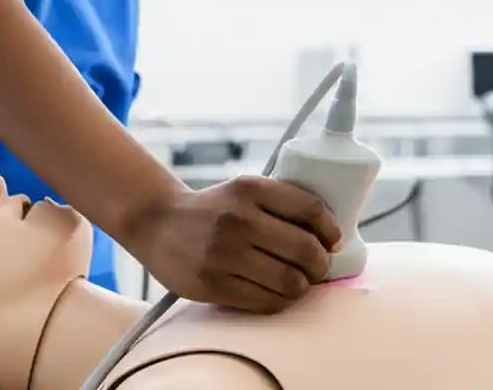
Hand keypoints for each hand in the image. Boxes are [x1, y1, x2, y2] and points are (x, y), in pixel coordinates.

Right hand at [126, 175, 342, 312]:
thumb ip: (283, 205)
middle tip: (319, 266)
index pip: (311, 209)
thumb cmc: (215, 209)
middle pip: (306, 249)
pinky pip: (266, 301)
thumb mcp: (245, 191)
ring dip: (302, 285)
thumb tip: (332, 236)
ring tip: (298, 281)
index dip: (331, 229)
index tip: (334, 240)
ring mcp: (224, 254)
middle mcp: (238, 219)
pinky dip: (280, 299)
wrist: (158, 223)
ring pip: (290, 281)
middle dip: (321, 263)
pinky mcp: (212, 284)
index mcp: (251, 189)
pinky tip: (276, 291)